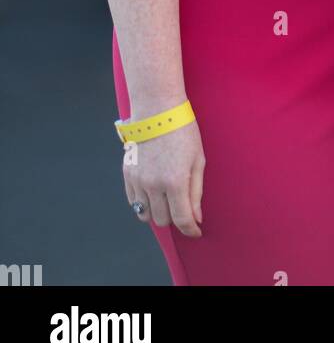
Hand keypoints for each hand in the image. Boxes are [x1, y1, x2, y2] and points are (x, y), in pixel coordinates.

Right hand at [122, 118, 204, 237]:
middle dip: (175, 218)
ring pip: (146, 215)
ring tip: (167, 199)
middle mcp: (154, 185)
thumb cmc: (182, 132)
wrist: (157, 111)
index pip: (182, 219)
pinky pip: (134, 202)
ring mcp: (138, 181)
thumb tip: (196, 218)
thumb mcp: (198, 160)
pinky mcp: (127, 175)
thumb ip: (196, 192)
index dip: (191, 230)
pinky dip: (144, 203)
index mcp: (175, 181)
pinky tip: (153, 193)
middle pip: (163, 220)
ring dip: (158, 212)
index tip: (196, 231)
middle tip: (182, 207)